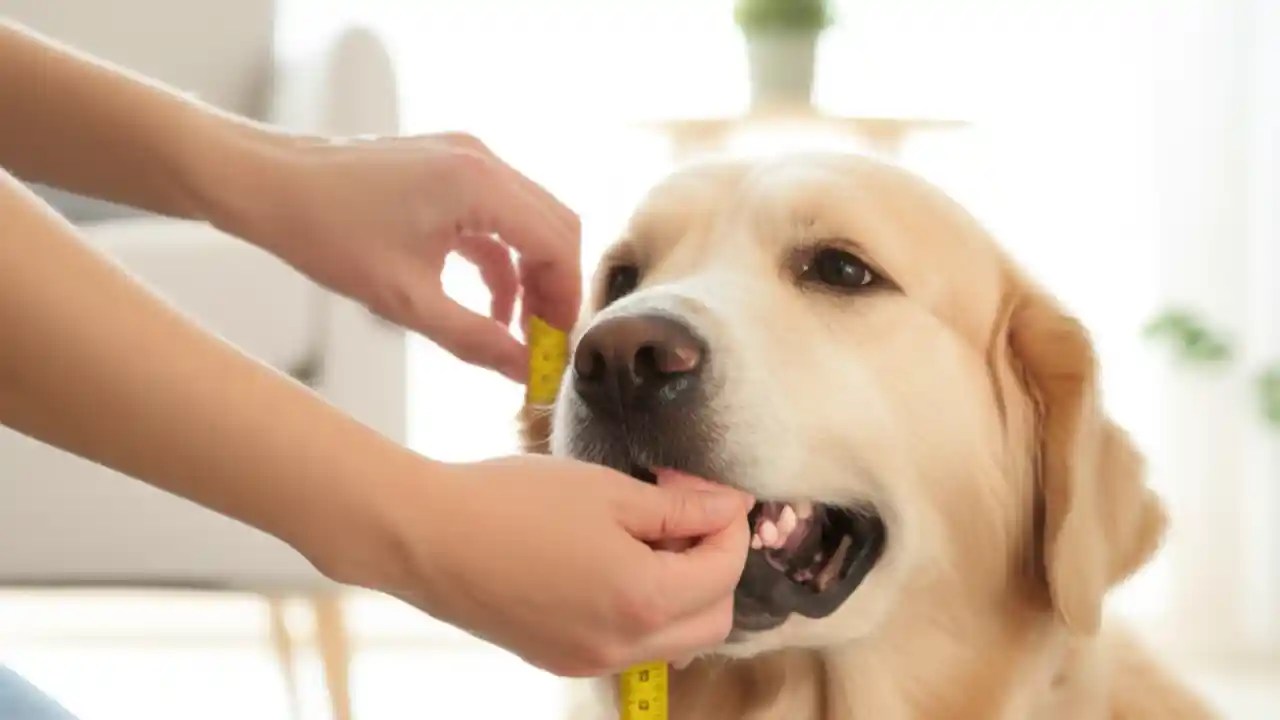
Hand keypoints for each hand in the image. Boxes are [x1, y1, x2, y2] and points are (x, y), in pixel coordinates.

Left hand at [221, 132, 579, 381]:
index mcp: (478, 183)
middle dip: (554, 289)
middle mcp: (481, 160)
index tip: (553, 349)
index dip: (564, 301)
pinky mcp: (447, 168)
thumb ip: (474, 338)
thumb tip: (523, 371)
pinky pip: (496, 216)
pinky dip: (501, 260)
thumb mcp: (404, 300)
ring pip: (528, 222)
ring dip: (529, 276)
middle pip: (554, 228)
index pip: (556, 244)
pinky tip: (488, 305)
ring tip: (514, 333)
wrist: (263, 183)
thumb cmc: (324, 233)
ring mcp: (465, 159)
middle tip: (540, 343)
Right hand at [371, 455, 752, 676]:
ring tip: (645, 536)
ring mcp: (590, 661)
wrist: (427, 536)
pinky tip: (610, 561)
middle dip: (715, 566)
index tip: (705, 488)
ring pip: (673, 639)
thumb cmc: (513, 503)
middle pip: (713, 619)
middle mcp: (624, 647)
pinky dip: (640, 608)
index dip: (728, 523)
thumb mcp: (608, 491)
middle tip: (684, 514)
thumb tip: (730, 506)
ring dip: (680, 591)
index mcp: (644, 601)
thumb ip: (680, 506)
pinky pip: (628, 644)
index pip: (726, 570)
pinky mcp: (559, 659)